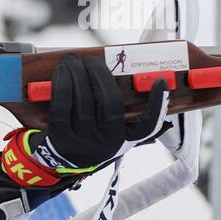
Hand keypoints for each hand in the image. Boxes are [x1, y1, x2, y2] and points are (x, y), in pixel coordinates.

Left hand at [34, 54, 167, 172]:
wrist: (61, 160)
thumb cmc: (88, 133)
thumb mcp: (108, 129)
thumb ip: (119, 108)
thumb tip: (126, 68)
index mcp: (124, 139)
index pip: (146, 126)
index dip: (156, 104)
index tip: (160, 82)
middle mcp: (107, 143)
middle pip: (109, 103)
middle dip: (99, 75)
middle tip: (90, 60)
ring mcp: (84, 143)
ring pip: (83, 102)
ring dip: (76, 75)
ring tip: (71, 61)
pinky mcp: (61, 140)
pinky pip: (61, 108)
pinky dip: (61, 86)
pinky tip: (61, 73)